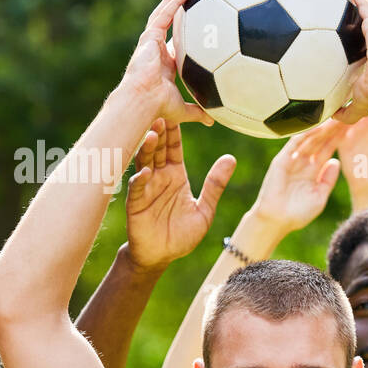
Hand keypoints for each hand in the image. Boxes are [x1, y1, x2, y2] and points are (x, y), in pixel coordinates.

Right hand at [123, 0, 213, 125]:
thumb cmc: (159, 106)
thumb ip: (198, 112)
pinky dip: (173, 1)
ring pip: (164, 16)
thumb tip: (213, 120)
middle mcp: (157, 51)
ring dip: (176, 1)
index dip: (184, 39)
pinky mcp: (149, 36)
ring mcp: (151, 42)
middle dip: (178, 14)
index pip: (176, 48)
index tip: (195, 32)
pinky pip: (163, 14)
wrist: (143, 99)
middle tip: (190, 1)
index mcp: (165, 66)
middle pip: (169, 27)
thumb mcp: (183, 110)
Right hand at [125, 119, 233, 270]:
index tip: (177, 111)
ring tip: (151, 134)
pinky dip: (140, 180)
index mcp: (175, 175)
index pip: (174, 148)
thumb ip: (215, 184)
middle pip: (158, 150)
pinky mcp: (136, 204)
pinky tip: (146, 172)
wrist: (162, 256)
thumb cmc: (182, 234)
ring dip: (147, 149)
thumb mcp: (205, 209)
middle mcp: (158, 177)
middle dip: (160, 132)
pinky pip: (138, 189)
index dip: (175, 131)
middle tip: (161, 113)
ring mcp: (146, 189)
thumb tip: (231, 158)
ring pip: (145, 163)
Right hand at [249, 119, 344, 234]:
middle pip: (320, 141)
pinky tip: (318, 127)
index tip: (352, 127)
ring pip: (309, 140)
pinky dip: (305, 134)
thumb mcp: (320, 196)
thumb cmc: (298, 213)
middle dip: (333, 130)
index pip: (328, 149)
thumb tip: (336, 162)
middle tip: (347, 116)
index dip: (339, 139)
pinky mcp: (281, 160)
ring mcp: (292, 160)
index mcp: (313, 170)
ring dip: (321, 129)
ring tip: (336, 118)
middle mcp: (303, 162)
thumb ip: (328, 179)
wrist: (277, 221)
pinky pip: (294, 144)